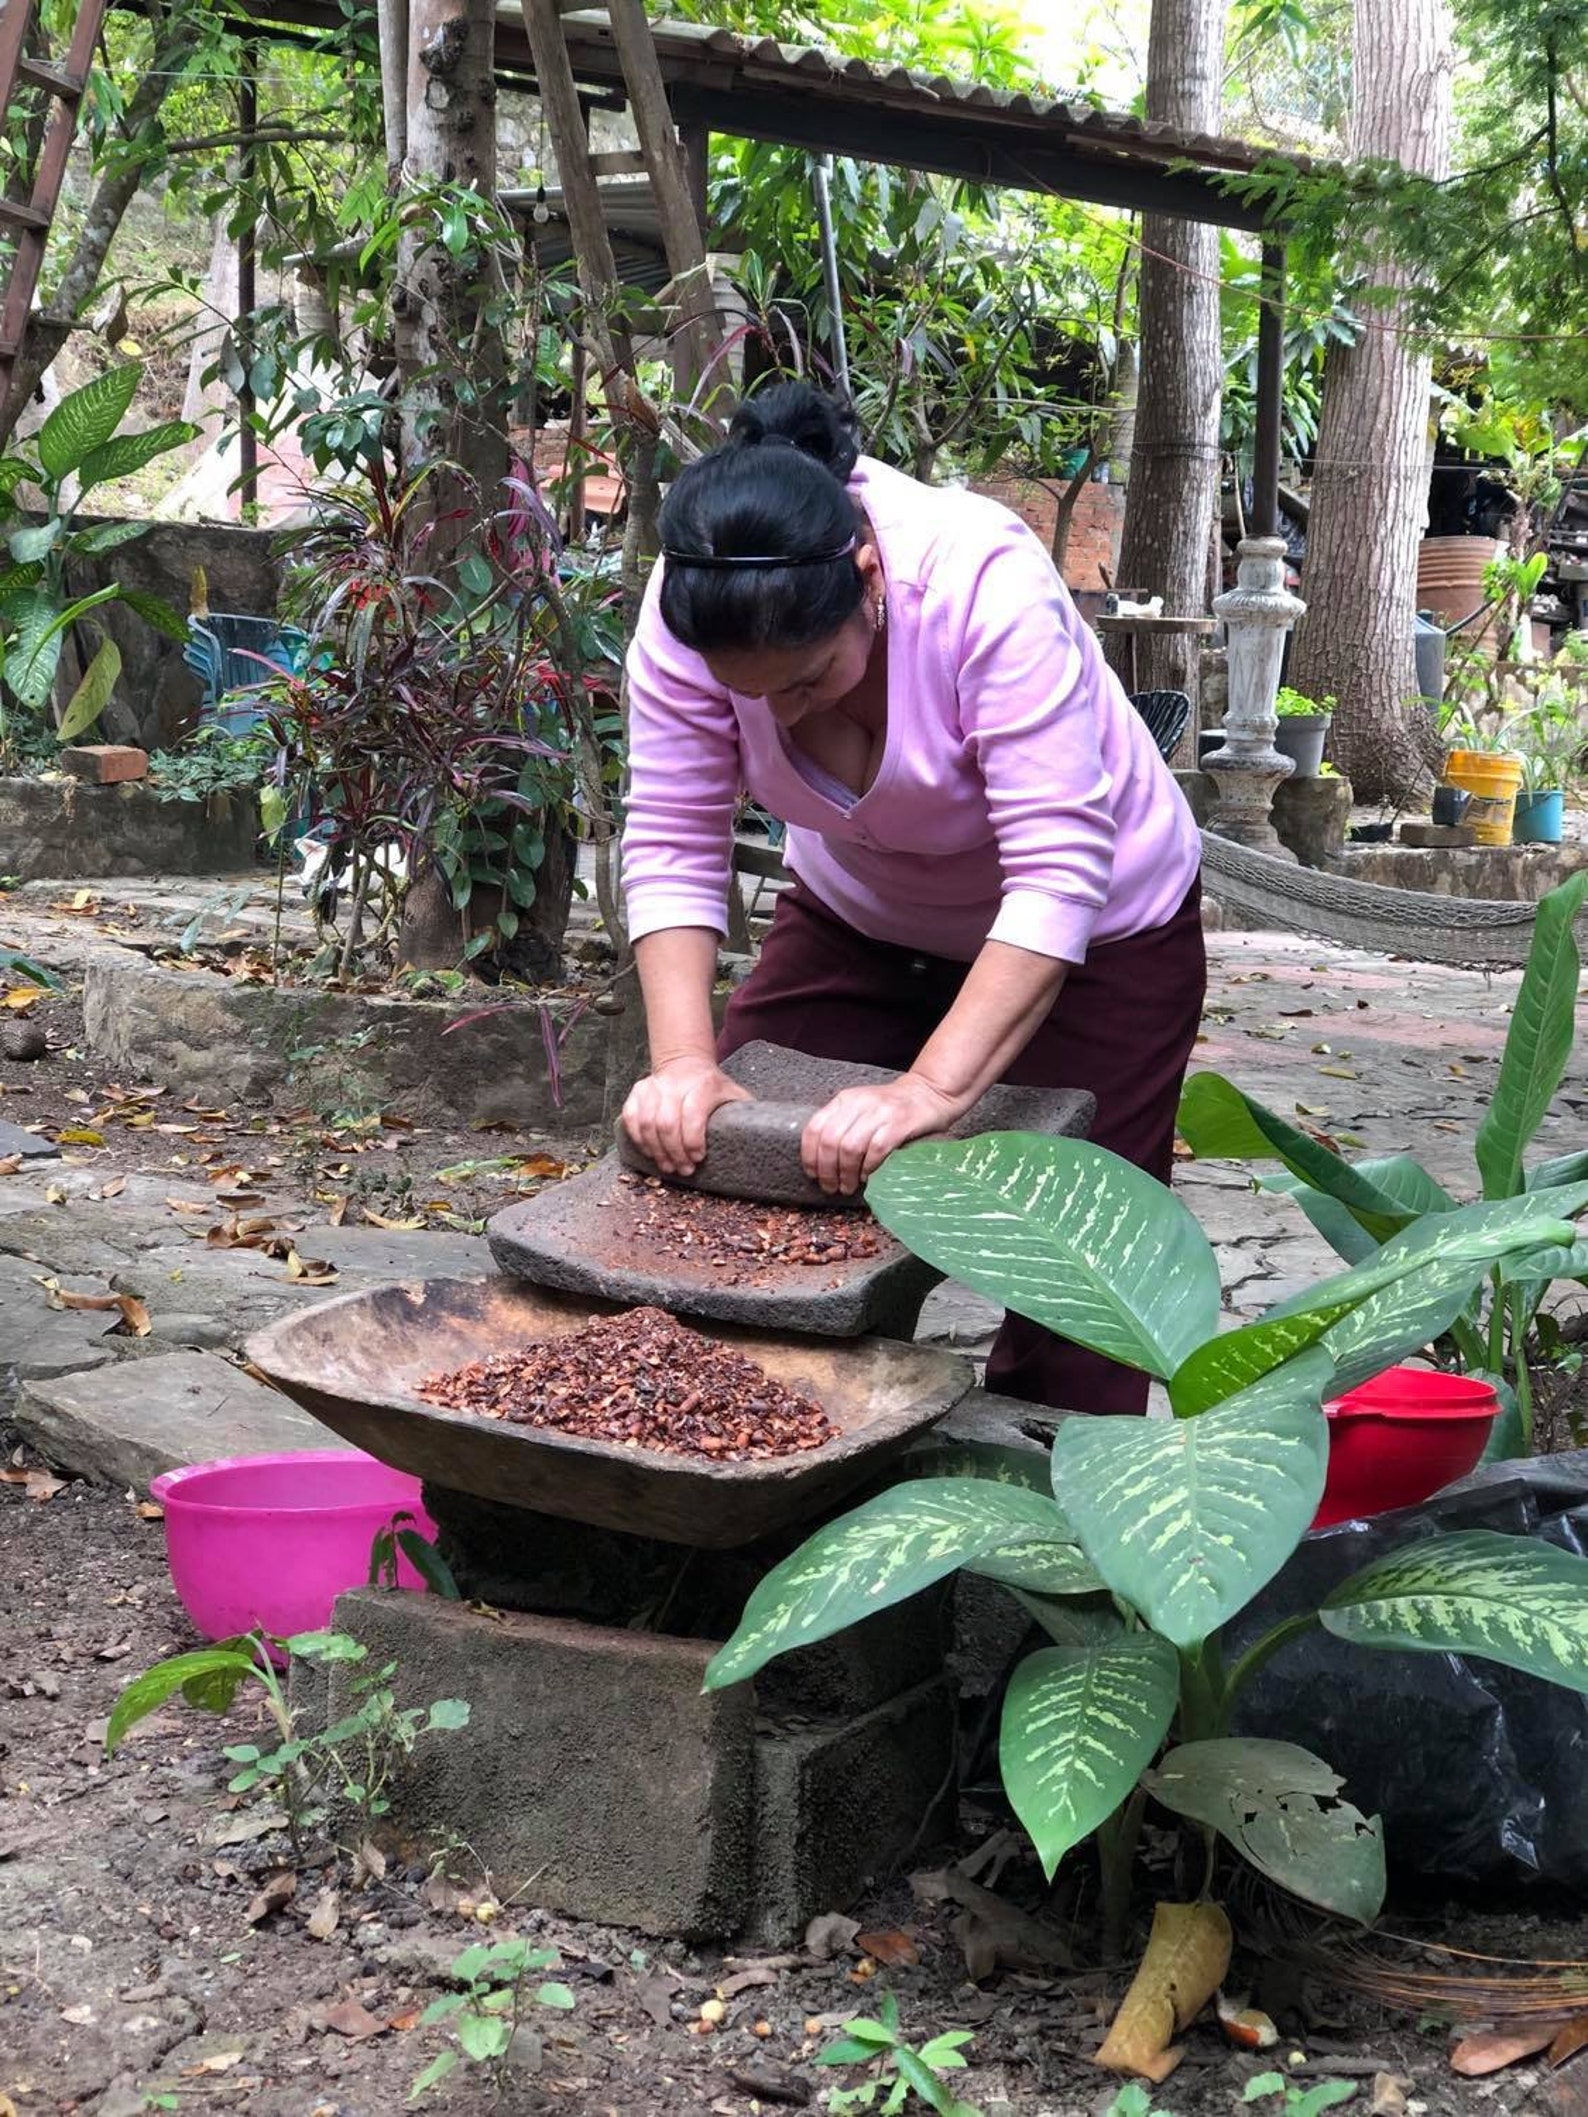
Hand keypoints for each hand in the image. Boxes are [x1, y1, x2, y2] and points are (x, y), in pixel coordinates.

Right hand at [621, 1056, 750, 1176]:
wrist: (685, 1063)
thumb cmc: (713, 1087)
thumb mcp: (734, 1093)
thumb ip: (746, 1111)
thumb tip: (766, 1136)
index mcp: (703, 1084)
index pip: (693, 1115)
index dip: (692, 1142)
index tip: (698, 1158)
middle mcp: (675, 1084)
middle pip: (667, 1124)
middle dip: (674, 1153)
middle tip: (683, 1170)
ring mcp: (652, 1086)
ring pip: (646, 1124)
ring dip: (656, 1151)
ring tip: (667, 1166)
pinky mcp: (637, 1092)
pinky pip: (630, 1119)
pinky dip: (639, 1140)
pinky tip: (651, 1152)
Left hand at [801, 1072, 967, 1196]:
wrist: (929, 1093)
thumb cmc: (891, 1109)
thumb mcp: (861, 1109)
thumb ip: (841, 1126)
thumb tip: (820, 1162)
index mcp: (845, 1100)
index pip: (815, 1128)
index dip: (810, 1156)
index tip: (813, 1174)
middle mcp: (859, 1103)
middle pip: (831, 1141)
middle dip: (827, 1170)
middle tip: (831, 1187)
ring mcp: (880, 1112)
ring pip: (851, 1147)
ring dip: (846, 1173)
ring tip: (848, 1186)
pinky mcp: (900, 1123)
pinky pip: (876, 1150)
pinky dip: (868, 1167)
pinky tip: (867, 1176)